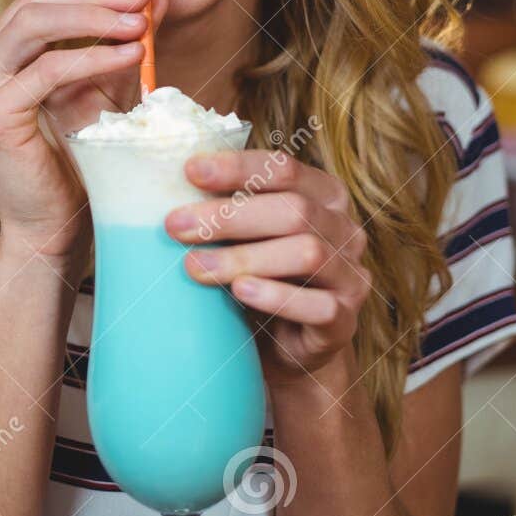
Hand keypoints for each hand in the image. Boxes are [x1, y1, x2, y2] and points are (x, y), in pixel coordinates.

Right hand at [0, 0, 167, 272]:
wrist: (57, 224)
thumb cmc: (81, 157)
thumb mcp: (110, 84)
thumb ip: (128, 37)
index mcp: (2, 45)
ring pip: (36, 22)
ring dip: (95, 15)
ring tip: (141, 18)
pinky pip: (47, 70)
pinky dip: (93, 56)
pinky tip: (132, 54)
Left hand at [165, 150, 370, 382]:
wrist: (289, 348)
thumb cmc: (262, 278)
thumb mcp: (246, 238)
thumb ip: (227, 211)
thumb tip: (164, 186)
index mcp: (324, 196)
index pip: (284, 169)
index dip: (237, 168)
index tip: (189, 171)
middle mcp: (345, 230)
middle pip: (293, 210)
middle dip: (229, 216)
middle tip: (175, 226)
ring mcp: (351, 276)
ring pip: (307, 254)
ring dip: (244, 258)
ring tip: (194, 267)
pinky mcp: (346, 320)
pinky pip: (319, 306)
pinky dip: (277, 297)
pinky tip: (241, 292)